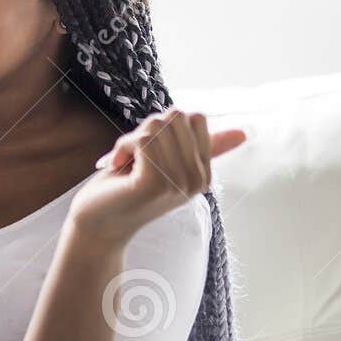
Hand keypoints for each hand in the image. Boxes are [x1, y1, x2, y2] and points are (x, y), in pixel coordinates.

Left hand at [67, 109, 243, 243]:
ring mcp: (178, 182)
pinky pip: (142, 139)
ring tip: (123, 164)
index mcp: (203, 174)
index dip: (164, 126)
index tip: (147, 151)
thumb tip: (243, 132)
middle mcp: (196, 180)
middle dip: (146, 130)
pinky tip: (115, 166)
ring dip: (130, 140)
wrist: (97, 224)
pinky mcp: (155, 183)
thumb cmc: (125, 188)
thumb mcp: (165, 162)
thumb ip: (198, 146)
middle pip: (176, 117)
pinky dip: (122, 146)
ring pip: (156, 125)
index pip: (196, 118)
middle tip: (132, 157)